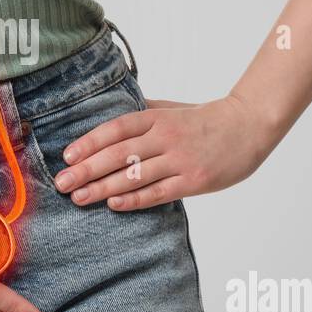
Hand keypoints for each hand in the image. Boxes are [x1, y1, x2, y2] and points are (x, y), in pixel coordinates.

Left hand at [53, 94, 278, 211]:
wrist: (250, 126)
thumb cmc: (207, 118)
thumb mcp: (174, 107)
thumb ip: (144, 112)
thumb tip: (113, 112)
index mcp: (158, 117)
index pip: (116, 129)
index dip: (89, 142)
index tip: (68, 156)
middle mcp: (165, 137)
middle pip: (118, 154)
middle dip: (87, 170)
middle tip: (62, 183)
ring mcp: (180, 159)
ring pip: (134, 176)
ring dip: (103, 188)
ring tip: (79, 197)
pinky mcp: (194, 180)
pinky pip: (158, 192)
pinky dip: (134, 199)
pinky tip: (113, 204)